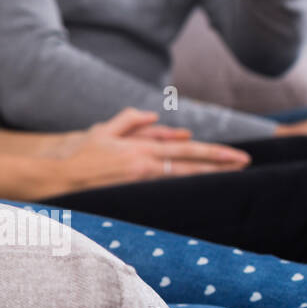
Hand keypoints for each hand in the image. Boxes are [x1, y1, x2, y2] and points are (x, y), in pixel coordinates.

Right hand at [54, 108, 251, 193]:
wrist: (62, 179)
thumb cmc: (81, 156)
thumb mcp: (103, 131)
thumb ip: (129, 120)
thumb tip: (153, 115)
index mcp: (139, 148)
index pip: (184, 148)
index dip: (211, 151)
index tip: (234, 155)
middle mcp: (144, 163)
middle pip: (189, 161)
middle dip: (220, 161)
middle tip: (244, 162)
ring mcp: (141, 180)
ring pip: (182, 176)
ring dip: (209, 174)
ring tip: (232, 173)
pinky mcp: (135, 192)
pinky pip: (166, 188)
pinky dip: (185, 187)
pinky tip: (201, 189)